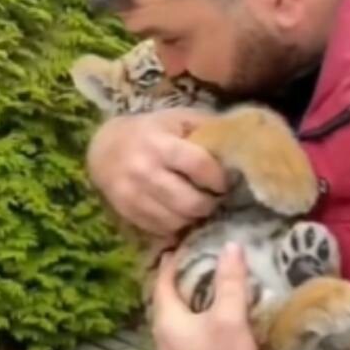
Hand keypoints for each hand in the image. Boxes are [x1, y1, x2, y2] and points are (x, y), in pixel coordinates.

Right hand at [85, 108, 227, 236]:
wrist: (104, 147)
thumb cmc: (151, 130)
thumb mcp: (178, 119)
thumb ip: (208, 128)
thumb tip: (244, 142)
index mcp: (159, 143)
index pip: (199, 166)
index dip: (218, 178)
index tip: (224, 181)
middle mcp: (144, 171)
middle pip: (190, 202)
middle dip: (210, 203)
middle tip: (215, 198)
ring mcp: (133, 195)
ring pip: (177, 221)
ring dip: (194, 217)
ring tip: (199, 205)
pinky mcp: (127, 212)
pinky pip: (161, 229)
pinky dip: (176, 225)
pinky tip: (180, 212)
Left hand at [151, 243, 275, 349]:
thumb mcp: (230, 318)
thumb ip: (230, 281)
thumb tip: (231, 245)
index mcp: (165, 321)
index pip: (161, 281)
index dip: (171, 261)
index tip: (182, 244)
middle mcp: (163, 336)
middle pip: (168, 298)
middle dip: (181, 278)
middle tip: (198, 259)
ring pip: (178, 315)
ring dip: (190, 298)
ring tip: (208, 281)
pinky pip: (187, 330)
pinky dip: (197, 315)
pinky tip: (214, 313)